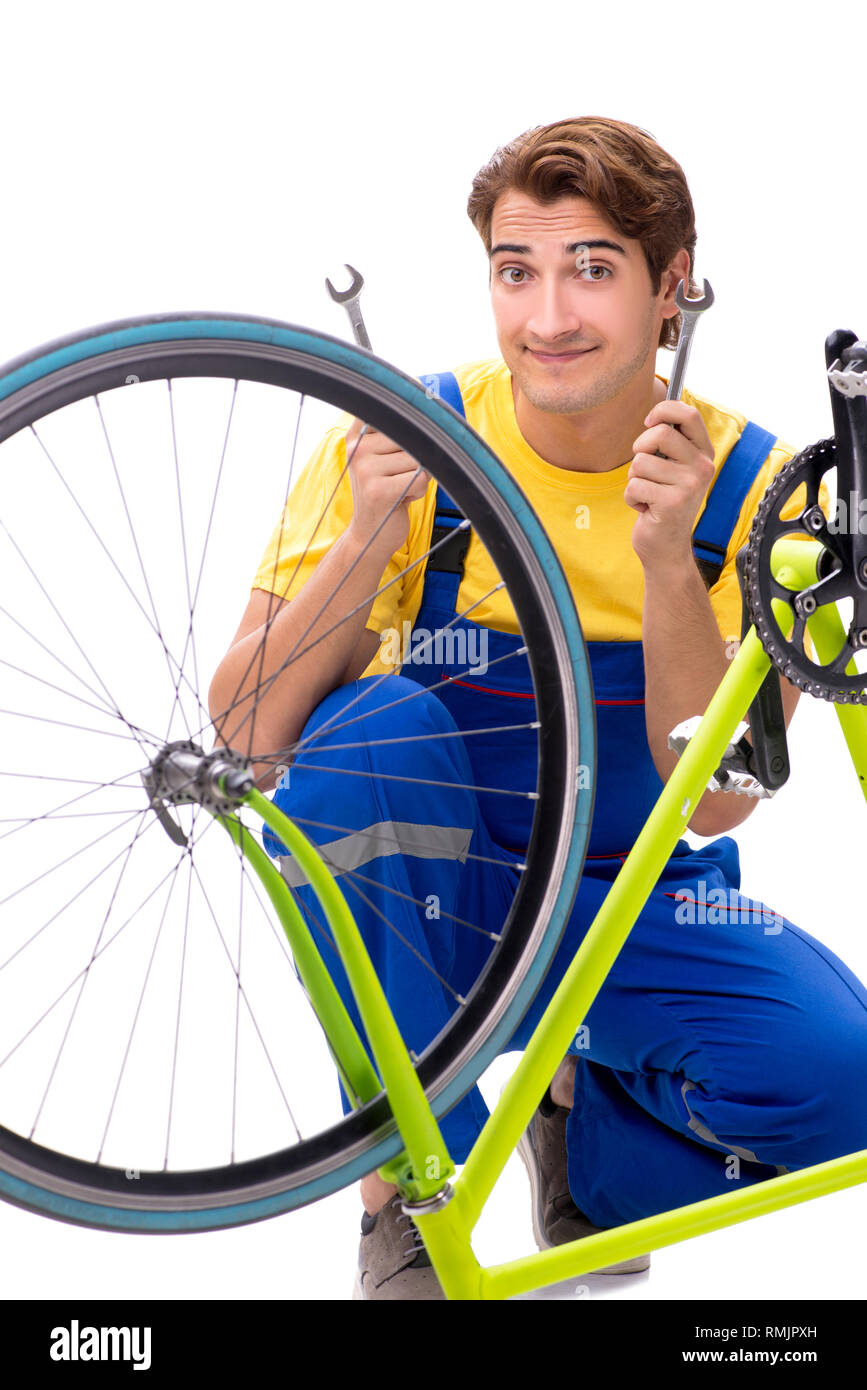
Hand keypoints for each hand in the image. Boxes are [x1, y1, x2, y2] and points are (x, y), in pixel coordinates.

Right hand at [343, 416, 429, 553]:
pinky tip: (401, 499)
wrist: (370, 534)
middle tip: (397, 477)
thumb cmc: (384, 492)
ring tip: (398, 488)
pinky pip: (420, 479)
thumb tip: (433, 417)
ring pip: (418, 459)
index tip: (411, 433)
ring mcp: (365, 469)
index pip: (395, 412)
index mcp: (357, 435)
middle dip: (415, 459)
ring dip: (417, 477)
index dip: (412, 421)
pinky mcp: (378, 490)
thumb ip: (396, 433)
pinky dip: (419, 491)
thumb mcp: (381, 457)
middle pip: (411, 437)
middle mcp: (357, 448)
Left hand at [625, 400, 715, 572]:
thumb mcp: (672, 469)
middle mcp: (702, 467)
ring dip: (634, 479)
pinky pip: (634, 486)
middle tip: (643, 469)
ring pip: (640, 462)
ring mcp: (690, 485)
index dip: (663, 410)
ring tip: (648, 495)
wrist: (667, 547)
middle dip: (640, 449)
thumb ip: (668, 443)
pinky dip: (631, 498)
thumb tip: (654, 416)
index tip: (647, 422)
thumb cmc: (663, 502)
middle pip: (660, 433)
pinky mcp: (673, 502)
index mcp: (703, 453)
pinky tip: (646, 509)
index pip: (688, 415)